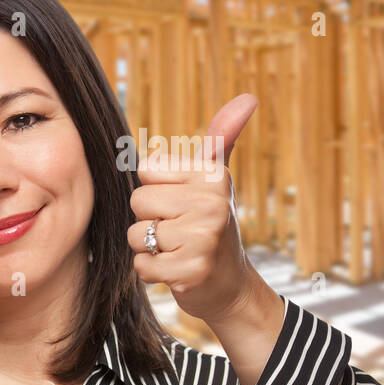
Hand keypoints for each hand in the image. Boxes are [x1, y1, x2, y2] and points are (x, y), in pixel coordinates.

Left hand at [127, 93, 258, 323]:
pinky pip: (142, 265)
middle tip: (179, 232)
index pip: (146, 170)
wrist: (230, 286)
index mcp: (213, 175)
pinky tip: (177, 271)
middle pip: (138, 201)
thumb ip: (220, 139)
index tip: (181, 205)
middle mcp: (212, 202)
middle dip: (150, 221)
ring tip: (177, 251)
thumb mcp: (216, 180)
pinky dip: (152, 273)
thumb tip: (247, 98)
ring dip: (150, 249)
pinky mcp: (191, 270)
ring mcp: (203, 238)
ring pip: (136, 234)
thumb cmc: (212, 225)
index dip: (156, 191)